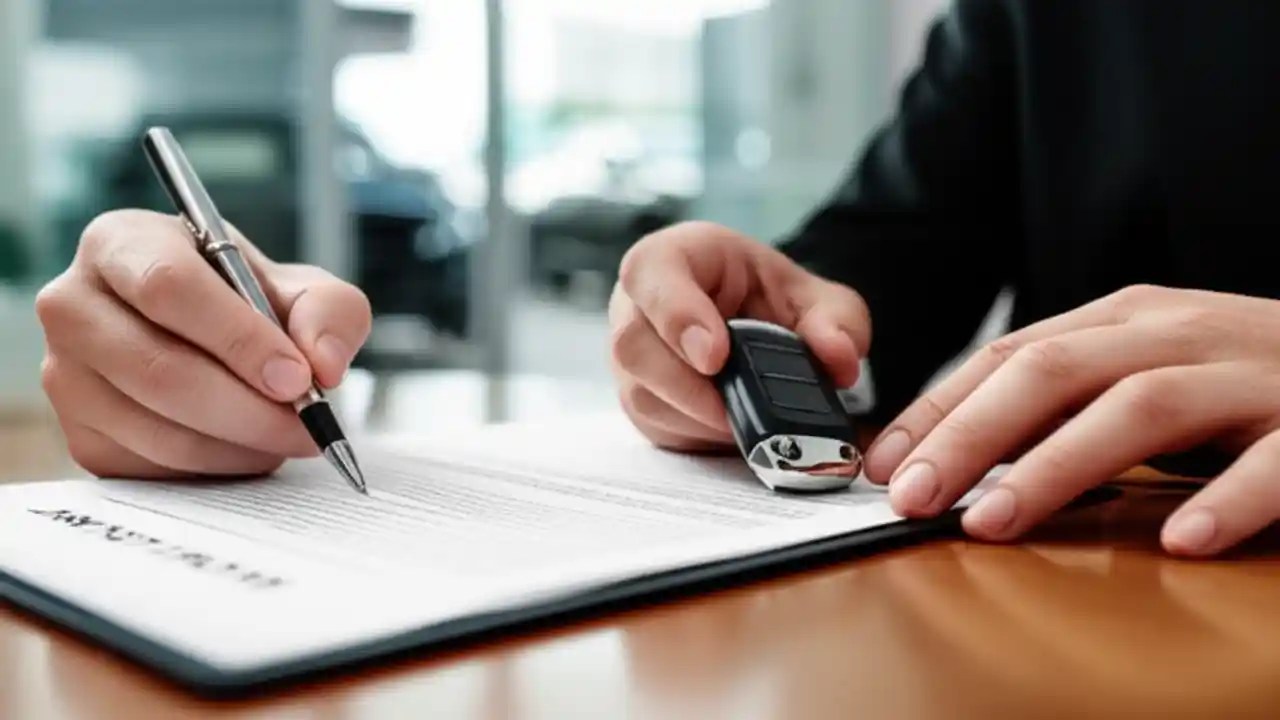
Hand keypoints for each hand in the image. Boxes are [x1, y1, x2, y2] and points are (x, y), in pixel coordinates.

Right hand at [36, 210, 371, 477]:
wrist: (217, 344)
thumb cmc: (251, 304)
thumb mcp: (303, 289)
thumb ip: (329, 312)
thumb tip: (324, 366)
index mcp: (121, 243)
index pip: (168, 287)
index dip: (237, 338)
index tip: (296, 378)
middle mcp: (74, 305)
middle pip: (158, 370)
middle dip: (248, 408)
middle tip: (308, 425)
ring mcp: (66, 375)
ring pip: (156, 428)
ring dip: (239, 444)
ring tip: (289, 435)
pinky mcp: (81, 435)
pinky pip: (152, 466)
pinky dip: (217, 467)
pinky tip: (250, 447)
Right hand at [609, 221, 870, 450]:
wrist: (751, 326)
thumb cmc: (768, 300)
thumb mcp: (814, 296)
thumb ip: (837, 319)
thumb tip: (840, 358)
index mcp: (675, 257)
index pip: (651, 273)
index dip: (677, 315)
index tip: (715, 356)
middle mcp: (638, 305)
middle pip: (633, 346)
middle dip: (689, 386)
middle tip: (739, 409)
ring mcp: (632, 358)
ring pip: (642, 395)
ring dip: (700, 418)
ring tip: (751, 423)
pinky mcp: (640, 401)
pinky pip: (656, 426)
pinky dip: (699, 436)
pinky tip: (735, 432)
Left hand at [863, 284, 1279, 556]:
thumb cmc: (1236, 376)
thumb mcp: (1140, 369)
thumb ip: (1061, 398)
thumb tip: (950, 451)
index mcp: (1124, 319)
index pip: (1007, 357)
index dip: (937, 410)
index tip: (880, 465)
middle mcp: (1177, 334)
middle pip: (1052, 373)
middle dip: (969, 436)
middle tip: (913, 497)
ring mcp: (1247, 375)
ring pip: (1140, 408)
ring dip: (1056, 467)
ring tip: (994, 522)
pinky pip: (1273, 463)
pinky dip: (1225, 500)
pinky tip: (1180, 541)